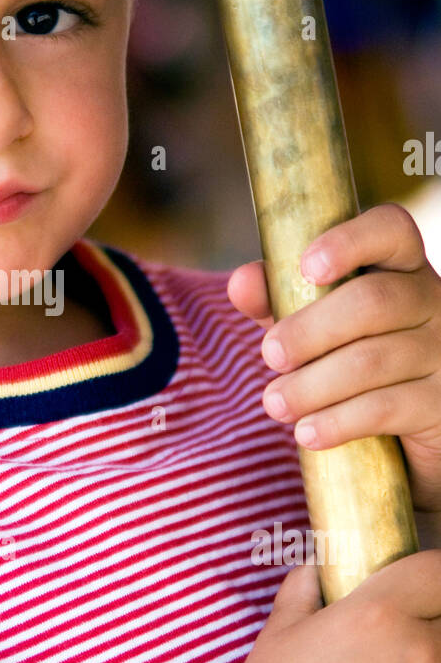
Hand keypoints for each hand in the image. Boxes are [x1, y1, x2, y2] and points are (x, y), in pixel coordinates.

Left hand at [227, 203, 440, 512]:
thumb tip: (241, 282)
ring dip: (311, 385)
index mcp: (401, 268)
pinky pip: (385, 408)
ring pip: (372, 360)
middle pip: (372, 301)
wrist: (412, 431)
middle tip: (270, 355)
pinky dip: (337, 421)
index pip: (391, 229)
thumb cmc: (355, 358)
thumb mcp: (317, 325)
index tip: (307, 267)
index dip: (349, 241)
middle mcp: (432, 301)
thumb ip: (281, 300)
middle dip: (309, 329)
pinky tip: (307, 433)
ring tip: (274, 404)